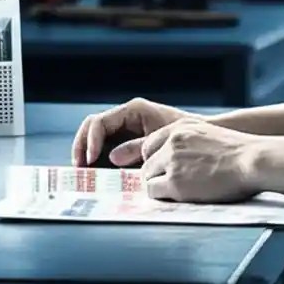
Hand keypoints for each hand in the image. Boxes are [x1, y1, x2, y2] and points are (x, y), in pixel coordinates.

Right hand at [71, 97, 197, 166]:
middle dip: (82, 146)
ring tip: (83, 172)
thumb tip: (112, 158)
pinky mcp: (128, 141)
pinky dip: (98, 158)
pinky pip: (106, 147)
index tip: (89, 159)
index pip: (100, 122)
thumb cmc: (186, 134)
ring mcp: (125, 128)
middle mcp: (125, 117)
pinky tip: (96, 173)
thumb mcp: (161, 140)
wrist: (205, 135)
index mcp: (132, 110)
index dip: (91, 140)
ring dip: (86, 153)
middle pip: (92, 127)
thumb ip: (137, 148)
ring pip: (95, 136)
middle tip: (78, 167)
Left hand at [140, 119, 263, 202]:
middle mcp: (172, 141)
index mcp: (180, 128)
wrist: (252, 160)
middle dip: (155, 174)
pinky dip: (162, 196)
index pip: (150, 143)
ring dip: (159, 186)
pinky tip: (178, 197)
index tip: (161, 169)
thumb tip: (182, 158)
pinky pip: (154, 191)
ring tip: (177, 192)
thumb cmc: (240, 152)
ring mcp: (172, 161)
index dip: (154, 159)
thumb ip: (190, 142)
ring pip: (148, 178)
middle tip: (167, 185)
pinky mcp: (175, 182)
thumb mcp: (209, 134)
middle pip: (147, 162)